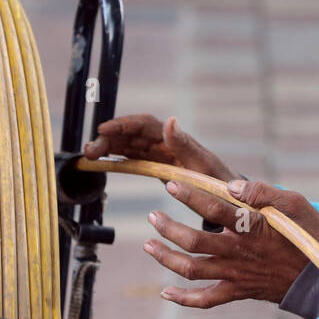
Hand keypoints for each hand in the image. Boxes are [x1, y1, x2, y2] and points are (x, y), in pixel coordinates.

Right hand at [83, 113, 235, 182]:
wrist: (228, 198)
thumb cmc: (219, 180)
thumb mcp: (203, 164)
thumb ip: (185, 144)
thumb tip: (171, 119)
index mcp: (174, 139)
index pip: (145, 124)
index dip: (123, 125)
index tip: (103, 130)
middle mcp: (165, 143)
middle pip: (131, 134)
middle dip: (108, 138)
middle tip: (89, 150)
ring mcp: (159, 154)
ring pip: (128, 145)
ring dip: (108, 147)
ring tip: (89, 156)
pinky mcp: (156, 166)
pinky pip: (132, 158)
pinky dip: (116, 158)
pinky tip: (101, 161)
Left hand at [143, 178, 318, 308]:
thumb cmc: (311, 235)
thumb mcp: (294, 204)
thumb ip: (262, 192)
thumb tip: (230, 185)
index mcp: (252, 227)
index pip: (214, 208)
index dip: (190, 196)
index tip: (172, 185)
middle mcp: (239, 252)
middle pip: (194, 241)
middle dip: (168, 228)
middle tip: (152, 216)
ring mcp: (236, 274)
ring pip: (192, 269)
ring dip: (166, 258)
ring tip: (148, 245)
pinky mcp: (238, 291)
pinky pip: (206, 300)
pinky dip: (184, 299)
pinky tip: (166, 293)